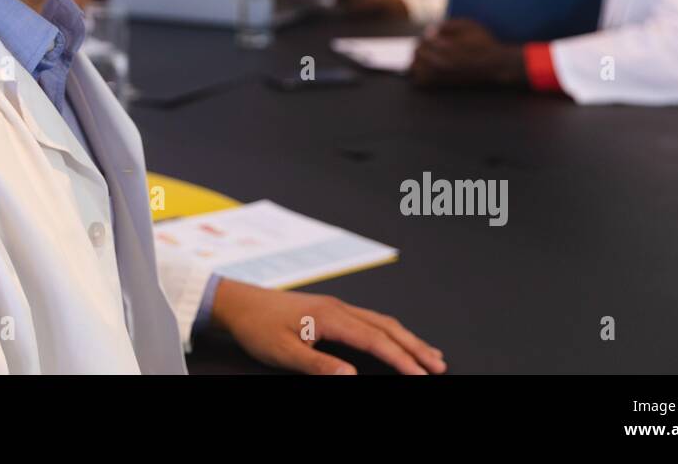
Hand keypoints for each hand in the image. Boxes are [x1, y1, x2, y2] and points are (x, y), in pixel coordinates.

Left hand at [209, 278, 445, 374]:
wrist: (238, 302)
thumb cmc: (258, 327)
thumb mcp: (284, 352)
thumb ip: (319, 365)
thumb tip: (352, 376)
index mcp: (330, 316)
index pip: (375, 339)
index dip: (401, 358)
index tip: (421, 374)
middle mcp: (338, 307)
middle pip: (386, 326)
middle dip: (415, 346)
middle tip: (439, 366)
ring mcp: (336, 306)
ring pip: (381, 321)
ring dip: (406, 338)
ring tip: (429, 355)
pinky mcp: (330, 310)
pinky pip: (369, 320)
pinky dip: (389, 332)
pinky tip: (394, 340)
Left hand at [410, 18, 525, 86]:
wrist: (495, 64)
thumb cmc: (483, 42)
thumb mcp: (469, 25)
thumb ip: (447, 25)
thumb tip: (429, 30)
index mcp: (447, 48)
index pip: (423, 42)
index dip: (426, 37)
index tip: (433, 36)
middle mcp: (442, 63)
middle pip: (416, 54)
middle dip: (420, 47)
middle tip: (429, 44)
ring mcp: (441, 75)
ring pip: (414, 68)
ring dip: (417, 60)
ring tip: (426, 55)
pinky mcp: (443, 84)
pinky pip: (420, 82)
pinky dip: (418, 74)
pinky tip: (426, 67)